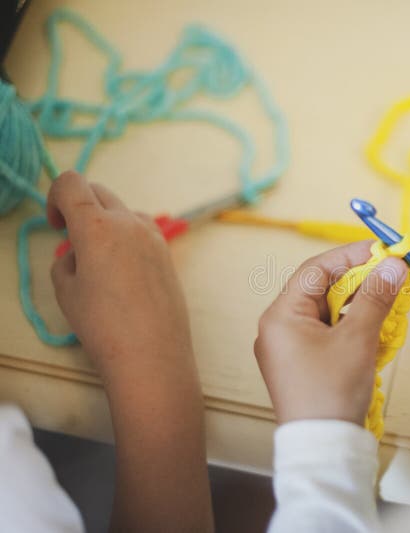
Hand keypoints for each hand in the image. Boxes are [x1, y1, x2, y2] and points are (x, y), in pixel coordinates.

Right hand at [48, 171, 192, 384]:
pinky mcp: (168, 254)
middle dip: (80, 208)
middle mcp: (129, 223)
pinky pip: (143, 231)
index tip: (57, 226)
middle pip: (99, 192)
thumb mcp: (66, 290)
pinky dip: (128, 238)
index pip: (71, 183)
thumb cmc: (103, 325)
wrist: (152, 354)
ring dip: (107, 222)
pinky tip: (124, 271)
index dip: (55, 198)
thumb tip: (80, 252)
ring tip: (101, 261)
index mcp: (98, 226)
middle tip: (74, 243)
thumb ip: (67, 259)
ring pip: (124, 211)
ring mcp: (154, 237)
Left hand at [254, 241, 406, 424]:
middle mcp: (279, 328)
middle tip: (391, 275)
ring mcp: (289, 348)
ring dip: (358, 303)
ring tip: (388, 301)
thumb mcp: (358, 339)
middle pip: (321, 289)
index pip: (316, 270)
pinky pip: (328, 332)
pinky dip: (352, 326)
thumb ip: (375, 297)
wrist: (324, 449)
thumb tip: (392, 265)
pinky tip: (375, 327)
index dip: (351, 256)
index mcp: (281, 316)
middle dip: (358, 281)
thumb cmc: (332, 393)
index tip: (382, 251)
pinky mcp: (303, 364)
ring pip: (327, 311)